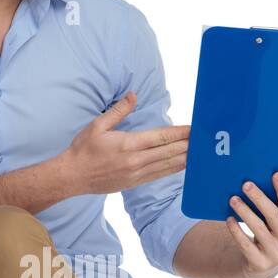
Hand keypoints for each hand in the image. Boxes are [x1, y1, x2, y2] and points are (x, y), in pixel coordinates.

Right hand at [59, 90, 188, 195]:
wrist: (72, 176)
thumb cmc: (83, 150)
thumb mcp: (97, 125)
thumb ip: (118, 110)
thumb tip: (133, 94)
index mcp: (127, 144)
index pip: (160, 137)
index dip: (180, 133)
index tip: (194, 129)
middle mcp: (135, 161)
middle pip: (168, 152)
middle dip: (188, 145)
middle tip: (205, 141)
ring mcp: (136, 174)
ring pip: (167, 165)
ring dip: (185, 159)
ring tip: (201, 154)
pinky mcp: (134, 183)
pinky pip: (159, 175)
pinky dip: (173, 170)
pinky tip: (184, 165)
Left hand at [226, 171, 277, 277]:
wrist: (265, 268)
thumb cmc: (273, 238)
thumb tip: (261, 183)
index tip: (276, 174)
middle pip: (273, 215)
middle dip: (259, 198)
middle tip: (246, 185)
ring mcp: (276, 255)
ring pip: (257, 228)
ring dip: (244, 211)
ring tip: (233, 199)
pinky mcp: (260, 264)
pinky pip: (245, 244)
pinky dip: (236, 230)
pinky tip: (229, 218)